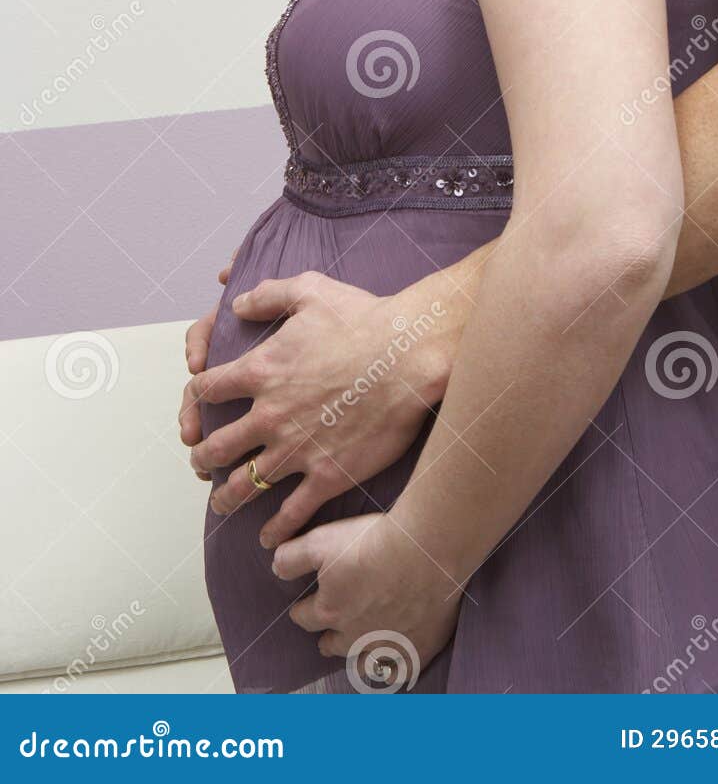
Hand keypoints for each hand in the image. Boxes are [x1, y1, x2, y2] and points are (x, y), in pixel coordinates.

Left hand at [185, 271, 450, 548]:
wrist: (410, 355)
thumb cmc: (365, 319)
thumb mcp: (310, 290)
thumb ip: (268, 294)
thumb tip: (237, 303)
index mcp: (261, 371)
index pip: (207, 390)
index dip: (197, 398)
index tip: (199, 406)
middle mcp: (269, 415)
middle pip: (217, 445)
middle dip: (203, 456)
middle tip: (201, 463)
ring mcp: (296, 450)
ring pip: (245, 484)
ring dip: (227, 496)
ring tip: (221, 503)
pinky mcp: (326, 475)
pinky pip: (290, 511)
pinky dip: (275, 528)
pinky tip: (268, 537)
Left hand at [274, 510, 460, 687]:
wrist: (426, 549)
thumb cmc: (373, 542)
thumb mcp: (321, 540)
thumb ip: (293, 557)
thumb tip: (275, 569)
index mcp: (329, 610)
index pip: (304, 617)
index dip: (302, 610)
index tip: (303, 605)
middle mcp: (355, 635)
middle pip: (332, 644)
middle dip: (327, 636)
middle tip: (329, 628)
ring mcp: (387, 645)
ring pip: (363, 662)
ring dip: (356, 655)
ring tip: (357, 647)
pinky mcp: (417, 648)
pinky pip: (398, 673)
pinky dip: (391, 671)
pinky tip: (391, 667)